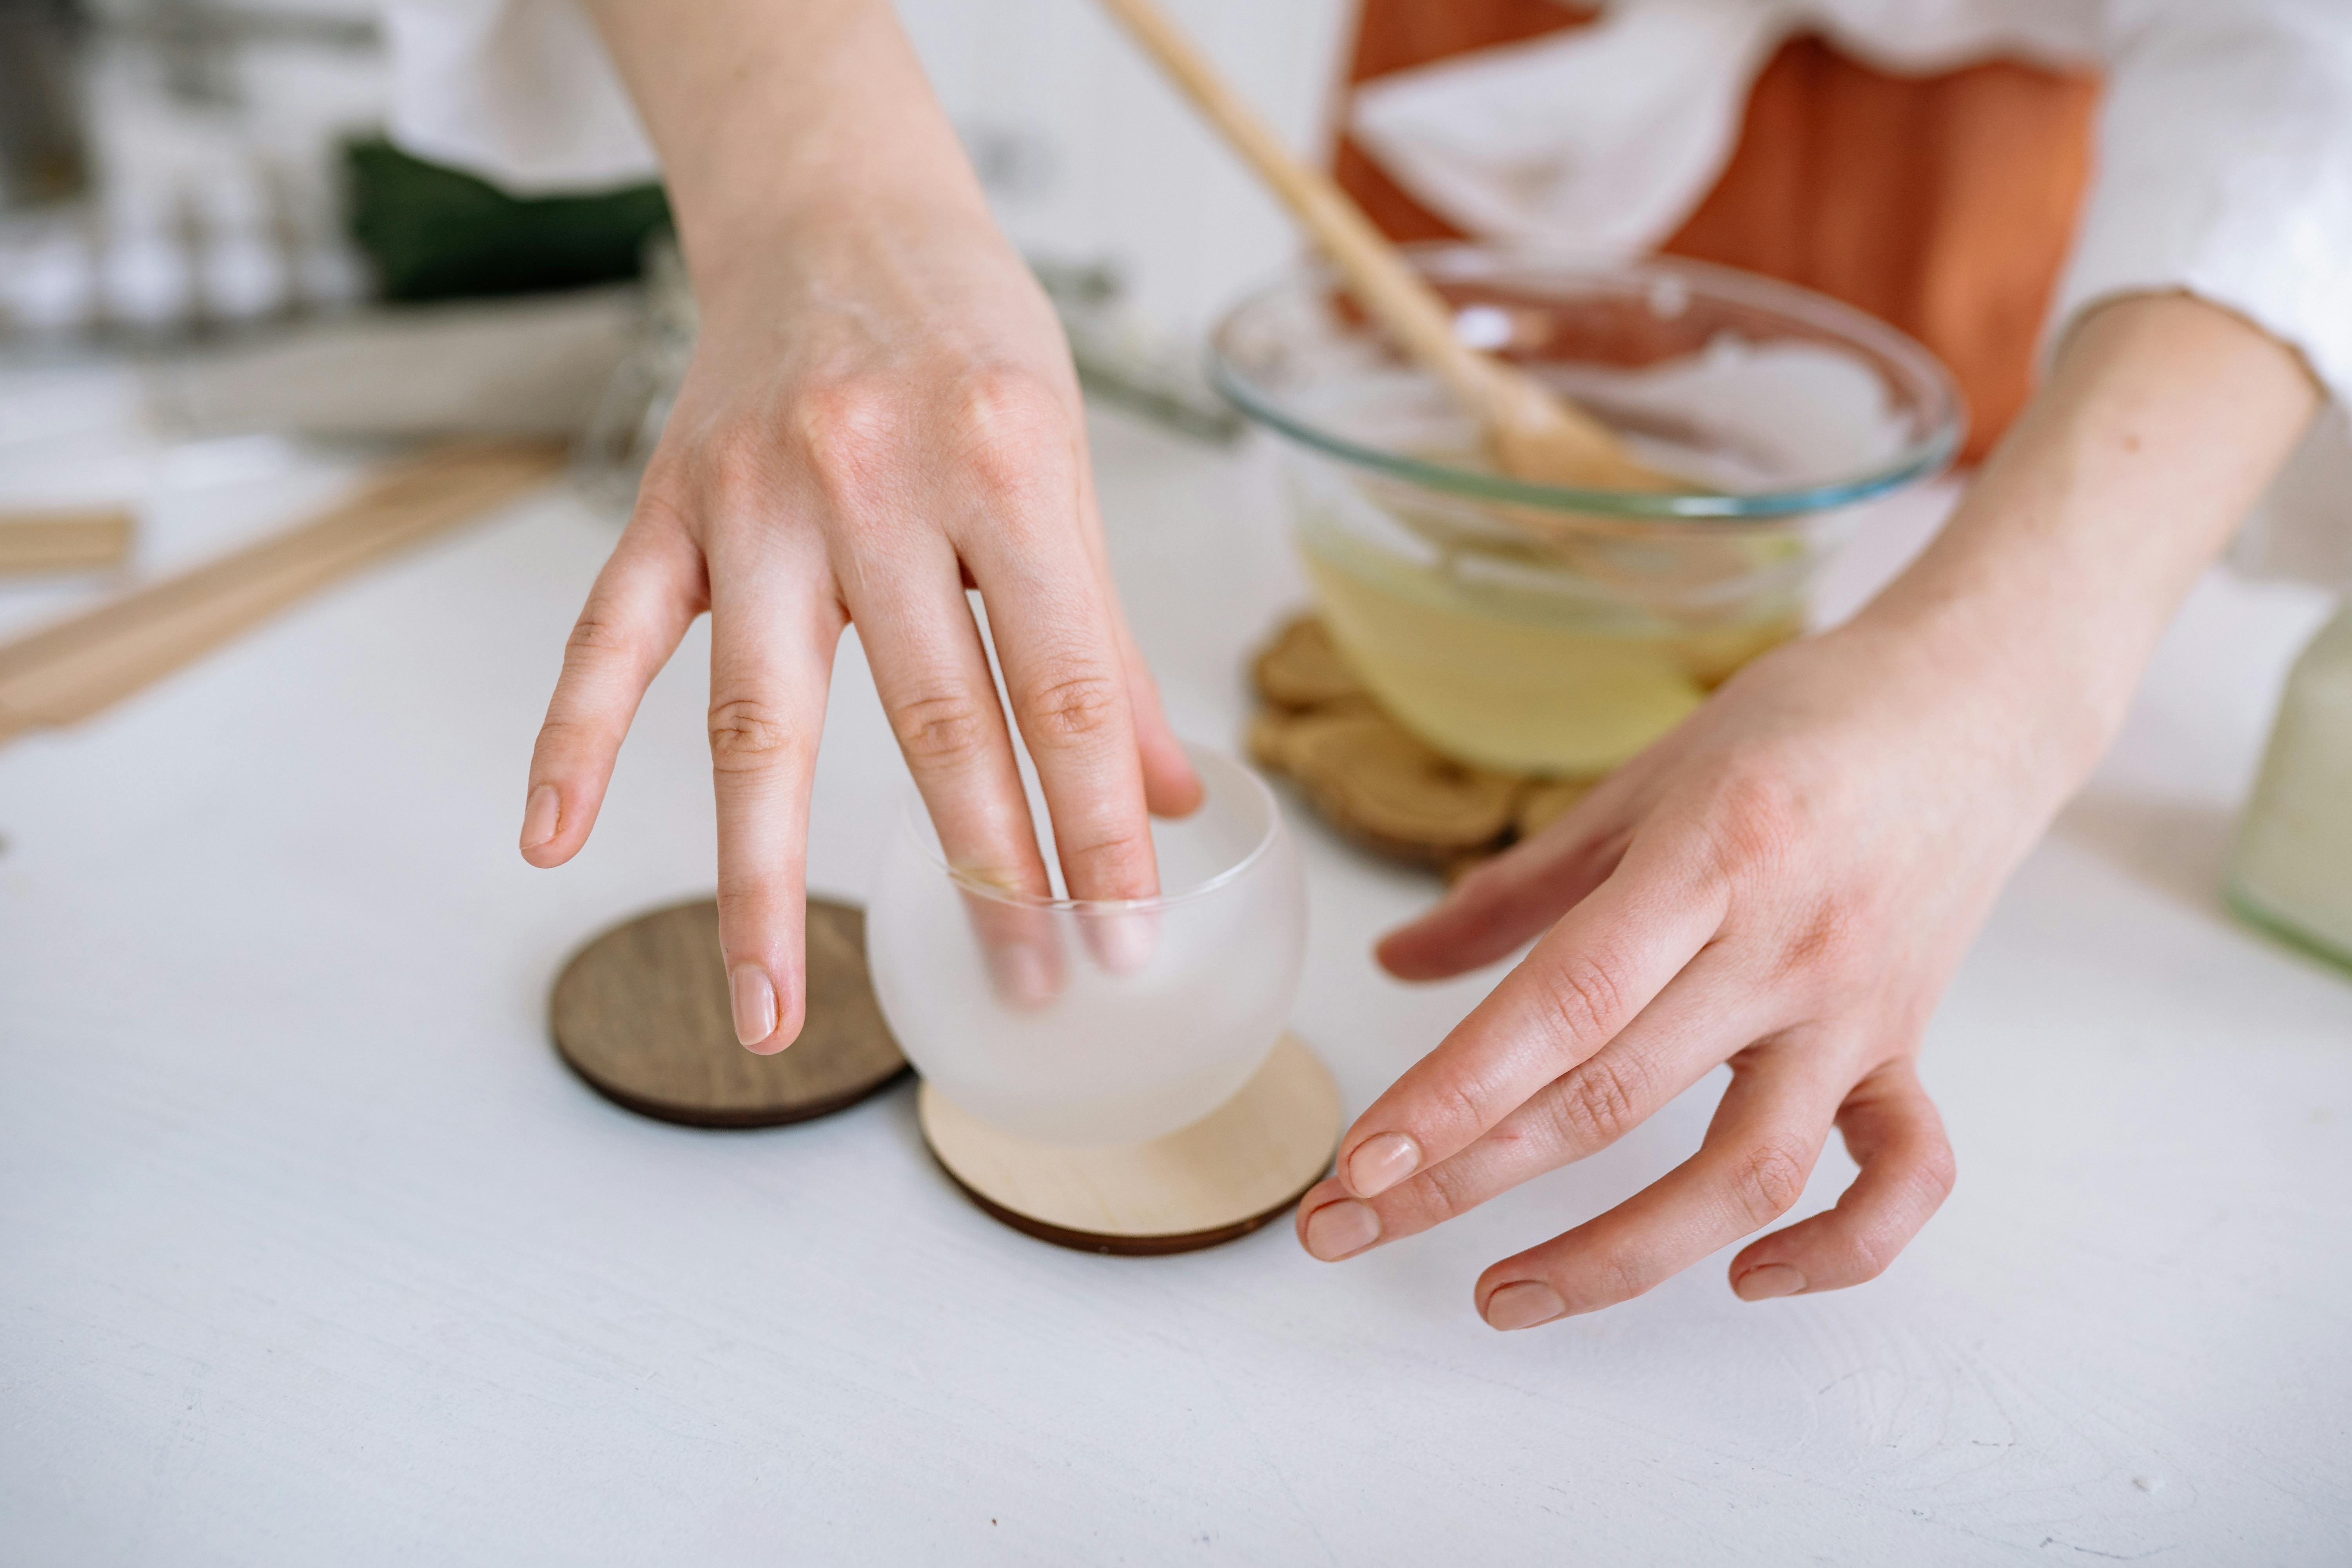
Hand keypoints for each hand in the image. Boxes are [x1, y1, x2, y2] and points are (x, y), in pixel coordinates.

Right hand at [517, 0, 1197, 1048]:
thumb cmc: (972, 344)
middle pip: (932, 717)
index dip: (1100, 824)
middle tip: (1027, 990)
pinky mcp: (667, 503)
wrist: (837, 209)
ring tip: (769, 1015)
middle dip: (988, 873)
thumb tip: (1168, 797)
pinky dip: (572, 741)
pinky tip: (548, 842)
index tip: (1124, 938)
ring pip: (758, 717)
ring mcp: (755, 497)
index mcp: (1008, 464)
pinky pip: (608, 638)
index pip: (1063, 684)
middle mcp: (876, 480)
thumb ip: (1105, 641)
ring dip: (762, 880)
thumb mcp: (1069, 466)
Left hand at [1292, 292, 2317, 1326]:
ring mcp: (1856, 1010)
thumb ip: (1516, 888)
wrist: (1975, 697)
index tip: (1360, 1161)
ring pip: (1747, 1174)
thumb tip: (1394, 962)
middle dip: (1463, 1180)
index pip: (1562, 1005)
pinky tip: (1739, 1277)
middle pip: (1611, 1099)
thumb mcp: (1641, 783)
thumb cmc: (1795, 726)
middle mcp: (1785, 946)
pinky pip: (1900, 1177)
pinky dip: (1834, 1250)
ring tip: (1498, 1297)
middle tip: (1347, 1228)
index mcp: (1709, 857)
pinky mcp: (1911, 1047)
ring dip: (1616, 1257)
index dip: (1454, 1093)